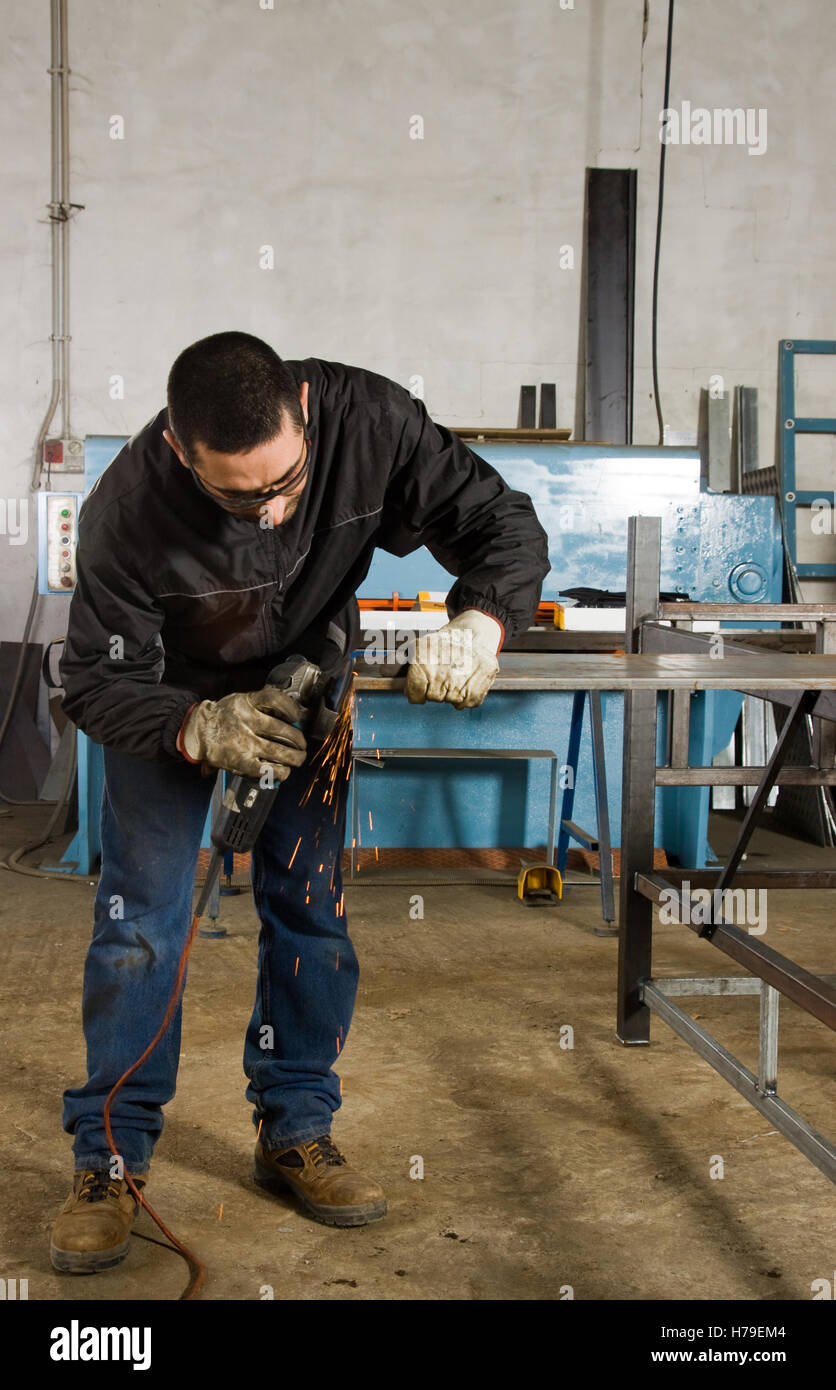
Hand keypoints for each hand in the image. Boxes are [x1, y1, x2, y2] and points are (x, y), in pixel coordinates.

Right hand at [178, 687, 307, 778]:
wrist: (199, 730)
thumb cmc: (225, 715)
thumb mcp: (241, 700)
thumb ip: (262, 703)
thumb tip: (294, 714)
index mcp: (247, 703)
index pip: (274, 700)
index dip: (291, 708)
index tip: (297, 717)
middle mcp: (246, 722)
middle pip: (283, 731)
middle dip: (298, 740)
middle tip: (302, 745)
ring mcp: (244, 743)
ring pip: (279, 752)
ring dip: (295, 758)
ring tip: (298, 758)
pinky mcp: (240, 762)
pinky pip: (266, 769)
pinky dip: (280, 772)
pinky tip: (283, 771)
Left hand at [404, 609, 501, 708]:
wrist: (472, 636)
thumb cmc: (441, 643)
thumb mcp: (416, 647)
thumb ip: (398, 662)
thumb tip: (384, 672)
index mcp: (424, 665)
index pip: (415, 695)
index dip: (416, 692)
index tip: (421, 686)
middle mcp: (442, 676)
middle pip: (433, 698)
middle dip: (435, 689)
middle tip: (442, 674)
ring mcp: (461, 683)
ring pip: (450, 701)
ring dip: (451, 692)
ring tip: (454, 675)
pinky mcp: (477, 688)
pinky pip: (466, 703)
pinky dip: (466, 696)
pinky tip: (465, 681)